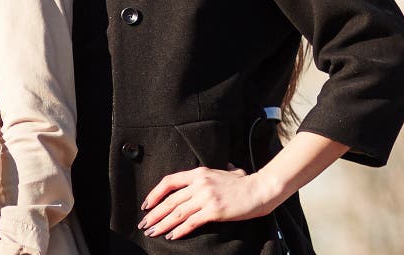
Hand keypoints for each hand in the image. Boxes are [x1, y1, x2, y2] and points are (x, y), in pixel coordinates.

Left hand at [138, 165, 276, 240]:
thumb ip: (216, 171)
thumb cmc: (243, 182)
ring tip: (152, 232)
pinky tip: (171, 236)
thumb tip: (224, 167)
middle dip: (154, 214)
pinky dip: (179, 230)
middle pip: (169, 200)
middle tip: (143, 224)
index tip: (146, 204)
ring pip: (177, 212)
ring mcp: (206, 197)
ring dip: (162, 224)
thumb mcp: (225, 171)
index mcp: (198, 173)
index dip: (155, 193)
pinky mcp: (214, 211)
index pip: (169, 181)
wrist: (260, 190)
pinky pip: (191, 222)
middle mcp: (199, 183)